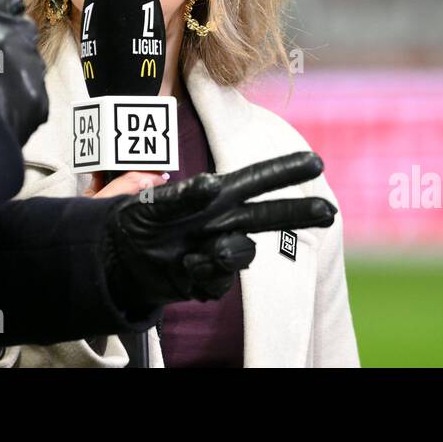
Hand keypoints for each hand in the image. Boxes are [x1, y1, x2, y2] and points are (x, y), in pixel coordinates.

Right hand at [0, 0, 48, 145]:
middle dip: (12, 39)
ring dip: (19, 69)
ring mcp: (34, 68)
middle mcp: (18, 36)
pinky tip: (2, 108)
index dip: (2, 10)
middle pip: (24, 29)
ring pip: (32, 61)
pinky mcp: (41, 97)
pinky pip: (35, 91)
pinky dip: (22, 97)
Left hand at [101, 151, 335, 311]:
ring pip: (244, 251)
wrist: (115, 259)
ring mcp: (217, 250)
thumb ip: (180, 197)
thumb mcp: (149, 203)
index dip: (284, 170)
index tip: (315, 162)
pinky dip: (205, 272)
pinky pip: (219, 280)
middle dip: (298, 212)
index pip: (255, 180)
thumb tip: (211, 186)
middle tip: (328, 211)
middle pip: (268, 216)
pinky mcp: (207, 279)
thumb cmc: (132, 220)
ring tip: (207, 251)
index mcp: (214, 195)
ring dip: (232, 251)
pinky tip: (188, 265)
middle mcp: (222, 221)